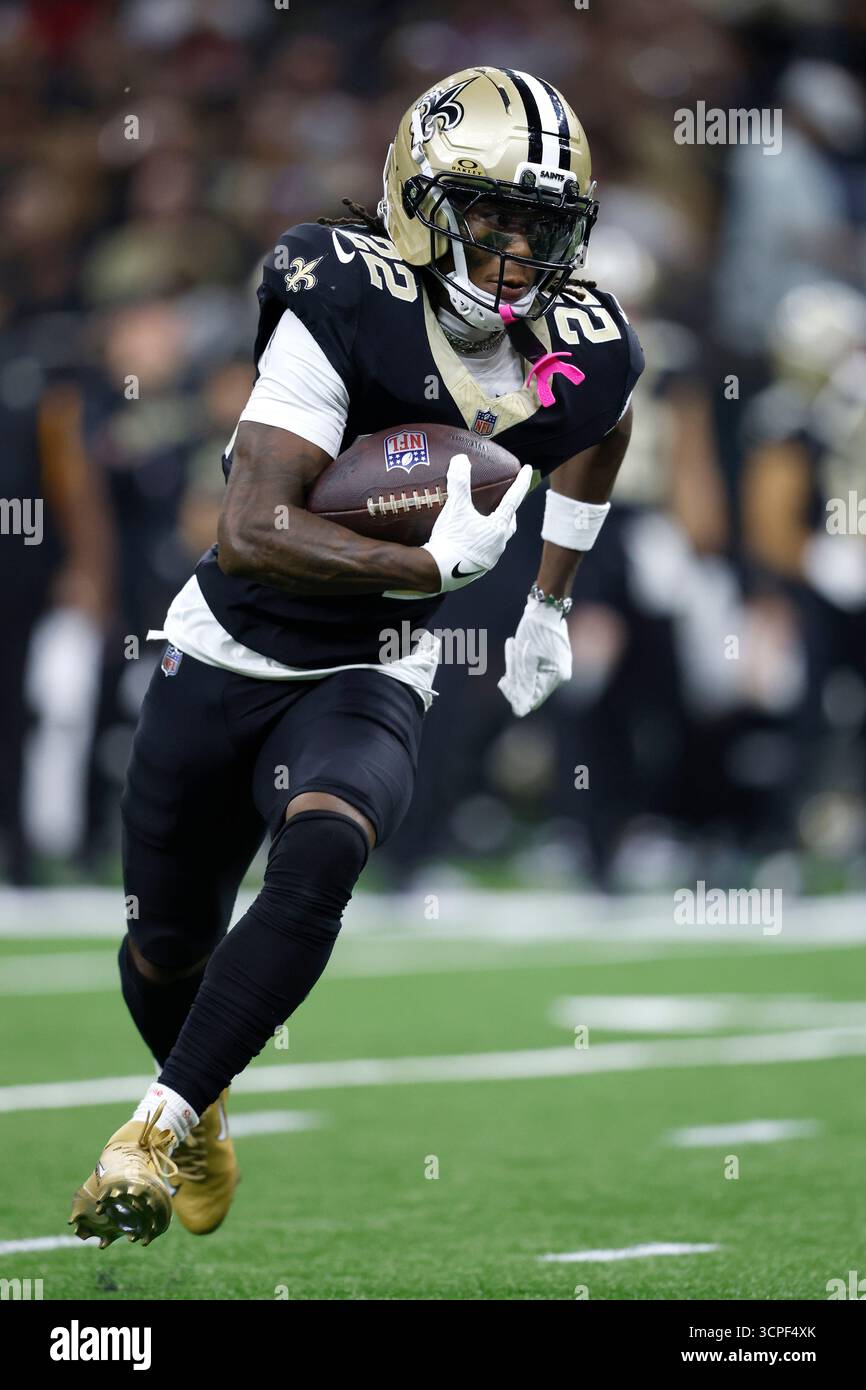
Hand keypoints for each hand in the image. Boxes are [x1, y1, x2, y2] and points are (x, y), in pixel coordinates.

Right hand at [423, 454, 532, 592]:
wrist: (437, 572)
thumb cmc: (450, 539)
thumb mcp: (455, 508)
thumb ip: (459, 483)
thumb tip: (461, 459)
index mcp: (498, 528)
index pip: (513, 500)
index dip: (520, 483)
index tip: (528, 470)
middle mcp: (498, 545)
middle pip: (509, 524)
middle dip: (509, 512)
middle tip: (504, 502)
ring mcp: (488, 560)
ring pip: (497, 540)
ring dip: (493, 530)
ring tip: (483, 521)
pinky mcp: (476, 570)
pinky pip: (484, 552)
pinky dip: (480, 543)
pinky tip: (469, 540)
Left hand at [498, 596, 572, 716]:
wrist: (546, 604)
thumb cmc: (536, 630)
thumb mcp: (525, 659)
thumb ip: (523, 684)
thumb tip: (520, 710)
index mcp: (557, 677)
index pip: (534, 698)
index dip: (516, 695)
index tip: (502, 683)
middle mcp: (560, 674)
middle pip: (531, 686)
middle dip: (515, 676)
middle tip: (509, 657)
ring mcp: (556, 665)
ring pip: (529, 674)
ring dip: (516, 664)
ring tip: (514, 643)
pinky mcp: (551, 657)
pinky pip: (532, 665)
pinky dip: (521, 658)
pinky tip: (515, 642)